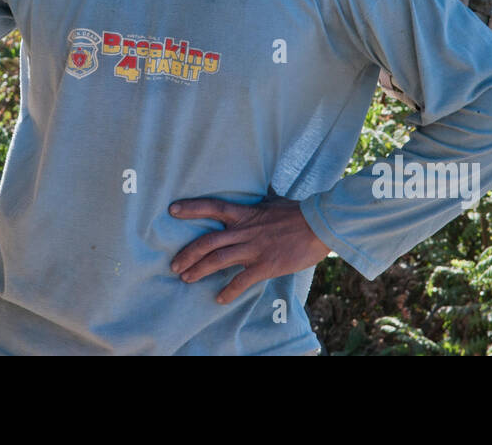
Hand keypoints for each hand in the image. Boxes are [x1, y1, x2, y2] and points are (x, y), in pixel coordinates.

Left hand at [168, 192, 331, 303]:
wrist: (318, 224)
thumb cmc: (296, 212)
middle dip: (188, 253)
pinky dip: (229, 291)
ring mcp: (254, 248)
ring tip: (186, 279)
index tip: (172, 210)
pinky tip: (219, 298)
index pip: (213, 207)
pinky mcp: (265, 265)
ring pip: (218, 260)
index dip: (191, 208)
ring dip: (199, 270)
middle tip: (174, 264)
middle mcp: (244, 230)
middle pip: (208, 241)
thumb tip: (261, 192)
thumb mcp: (272, 201)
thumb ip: (260, 202)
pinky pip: (241, 280)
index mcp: (245, 213)